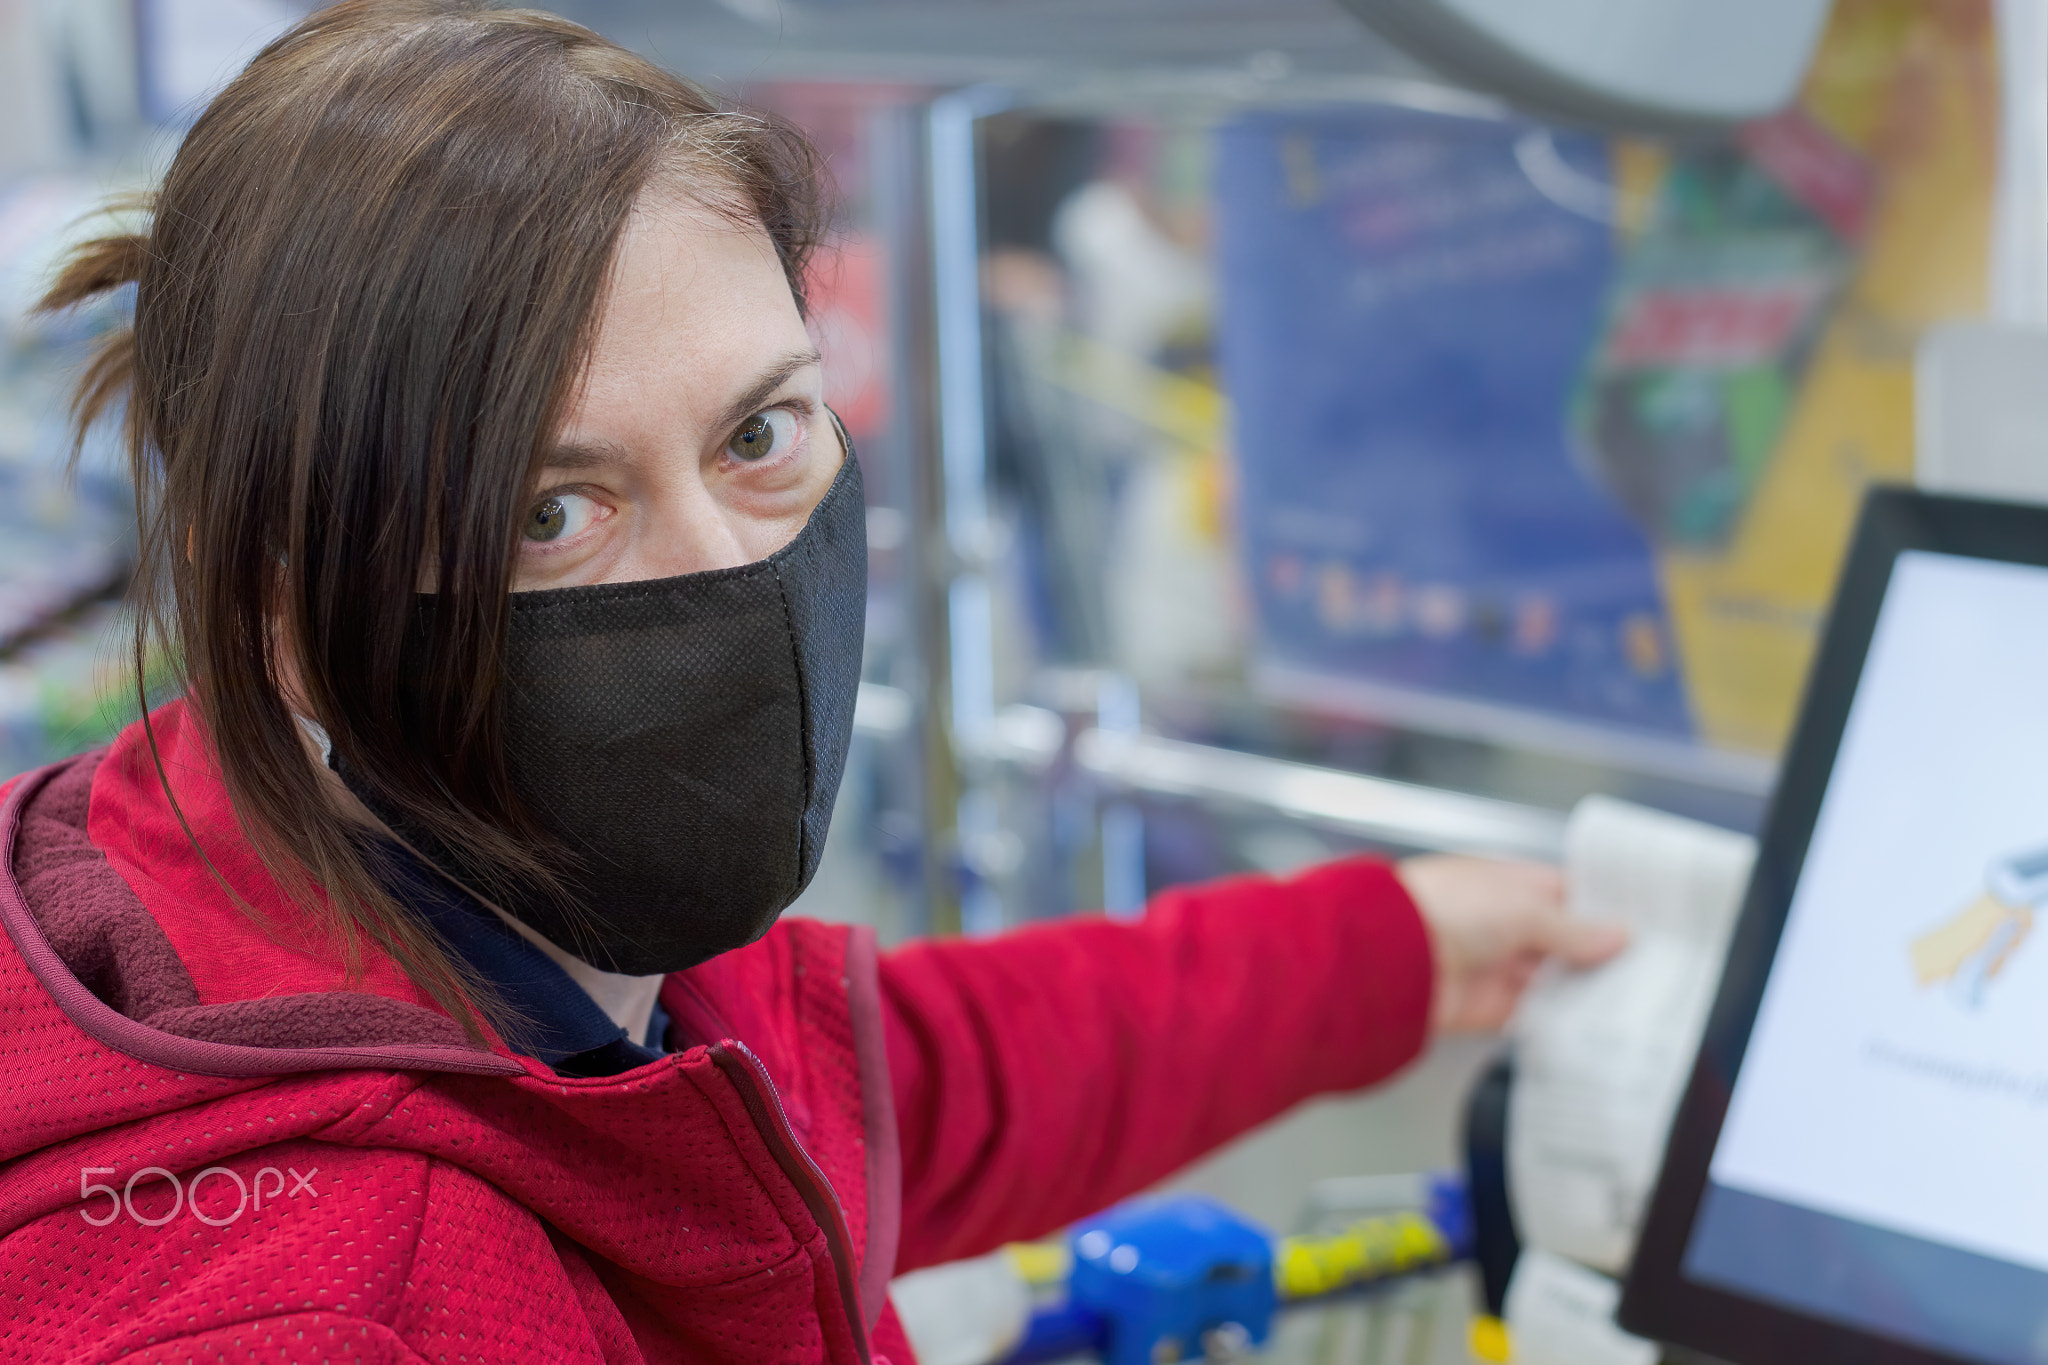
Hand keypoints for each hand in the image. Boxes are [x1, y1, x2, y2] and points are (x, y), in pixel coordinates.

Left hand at [1397, 855, 1627, 1033]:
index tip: (1646, 921)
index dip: (1602, 907)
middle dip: (1599, 954)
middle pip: (1562, 941)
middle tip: (1655, 967)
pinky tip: (1596, 1025)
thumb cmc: (1446, 910)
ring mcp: (1494, 966)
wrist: (1389, 957)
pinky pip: (1533, 1015)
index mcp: (1507, 885)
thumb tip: (1617, 934)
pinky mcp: (1487, 1008)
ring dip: (1584, 989)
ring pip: (1551, 980)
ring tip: (1638, 998)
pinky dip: (1560, 1020)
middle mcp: (1501, 924)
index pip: (1564, 893)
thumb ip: (1573, 928)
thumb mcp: (1524, 908)